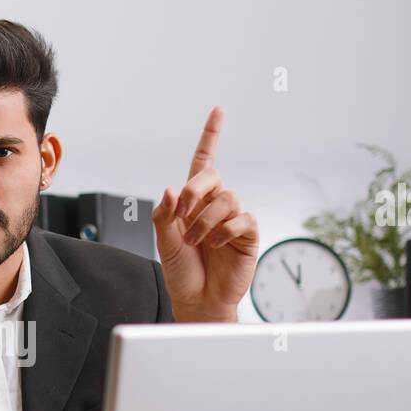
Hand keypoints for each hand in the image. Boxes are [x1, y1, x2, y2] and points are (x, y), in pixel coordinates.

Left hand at [151, 107, 258, 321]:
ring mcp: (232, 219)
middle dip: (195, 190)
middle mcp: (214, 206)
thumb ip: (164, 215)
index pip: (203, 162)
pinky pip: (241, 219)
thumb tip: (171, 189)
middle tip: (183, 215)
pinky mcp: (247, 234)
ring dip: (206, 220)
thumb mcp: (164, 242)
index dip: (211, 136)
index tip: (218, 111)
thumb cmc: (182, 272)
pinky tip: (215, 244)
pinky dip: (224, 230)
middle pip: (213, 176)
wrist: (198, 299)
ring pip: (226, 198)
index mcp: (193, 203)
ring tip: (198, 241)